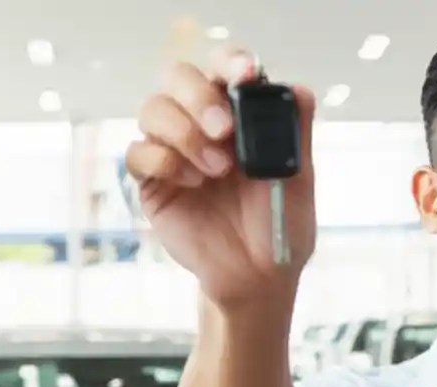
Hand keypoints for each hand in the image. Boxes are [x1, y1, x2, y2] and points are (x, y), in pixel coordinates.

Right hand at [125, 47, 317, 309]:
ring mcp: (173, 149)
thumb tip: (299, 89)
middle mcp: (201, 123)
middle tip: (224, 131)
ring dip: (184, 133)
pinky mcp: (152, 180)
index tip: (247, 73)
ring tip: (216, 171)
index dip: (230, 60)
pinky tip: (192, 185)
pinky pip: (137, 152)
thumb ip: (296, 135)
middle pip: (178, 76)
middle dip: (200, 96)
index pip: (225, 67)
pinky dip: (163, 161)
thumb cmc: (279, 225)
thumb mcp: (298, 180)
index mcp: (239, 113)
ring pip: (153, 108)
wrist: (257, 276)